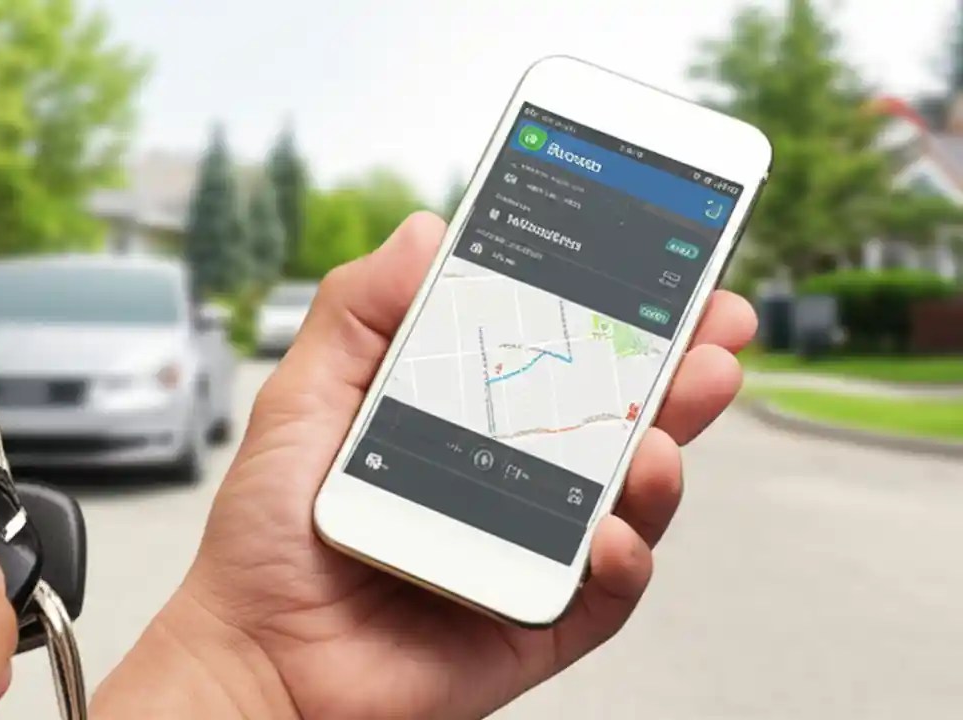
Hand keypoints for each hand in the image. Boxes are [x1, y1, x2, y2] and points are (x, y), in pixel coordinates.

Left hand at [94, 212, 757, 718]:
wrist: (253, 654)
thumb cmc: (270, 535)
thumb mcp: (303, 397)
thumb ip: (359, 311)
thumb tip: (427, 231)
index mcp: (466, 419)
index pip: (558, 356)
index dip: (616, 313)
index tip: (661, 268)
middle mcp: (511, 479)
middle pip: (617, 419)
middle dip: (678, 373)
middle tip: (714, 335)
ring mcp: (529, 550)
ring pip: (628, 501)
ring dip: (667, 461)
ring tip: (666, 435)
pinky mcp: (535, 620)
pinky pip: (603, 595)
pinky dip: (622, 564)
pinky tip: (610, 536)